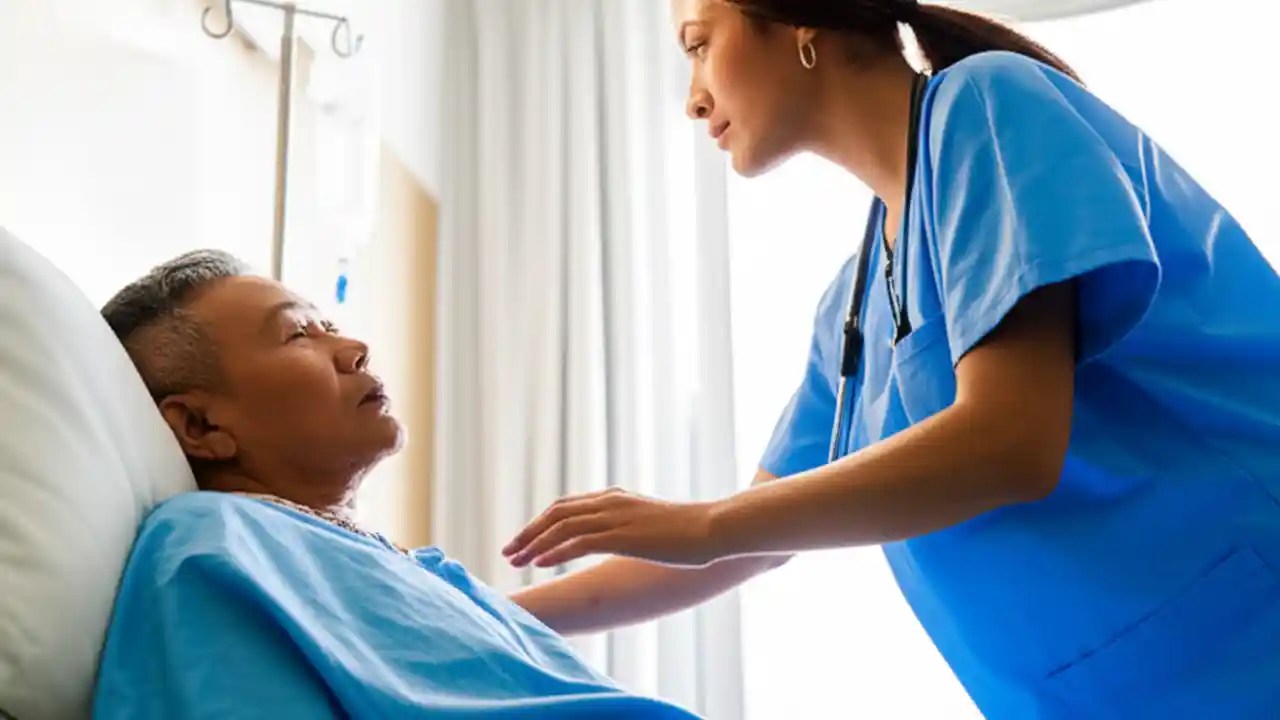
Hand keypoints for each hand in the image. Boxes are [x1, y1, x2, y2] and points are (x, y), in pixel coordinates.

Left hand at [502, 488, 725, 568]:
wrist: (714, 529)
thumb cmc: (687, 533)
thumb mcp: (648, 527)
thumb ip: (626, 530)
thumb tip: (614, 543)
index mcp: (614, 498)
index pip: (566, 507)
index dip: (540, 523)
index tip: (523, 542)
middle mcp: (610, 503)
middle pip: (556, 513)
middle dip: (528, 532)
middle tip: (508, 552)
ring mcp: (616, 518)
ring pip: (561, 526)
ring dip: (534, 544)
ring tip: (515, 561)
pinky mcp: (623, 536)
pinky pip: (579, 542)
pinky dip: (554, 551)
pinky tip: (539, 563)